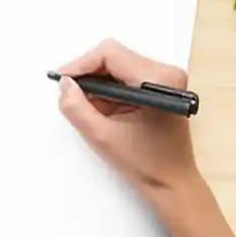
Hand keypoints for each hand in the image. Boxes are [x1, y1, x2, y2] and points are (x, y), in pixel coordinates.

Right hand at [56, 39, 198, 196]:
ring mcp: (165, 78)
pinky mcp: (160, 86)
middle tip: (72, 97)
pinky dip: (109, 89)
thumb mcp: (102, 136)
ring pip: (117, 65)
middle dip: (89, 75)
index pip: (110, 54)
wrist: (172, 183)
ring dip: (98, 84)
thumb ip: (77, 107)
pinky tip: (105, 109)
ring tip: (91, 109)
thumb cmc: (144, 163)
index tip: (62, 82)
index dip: (81, 64)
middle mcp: (166, 72)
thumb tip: (64, 83)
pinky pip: (125, 75)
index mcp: (157, 80)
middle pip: (114, 57)